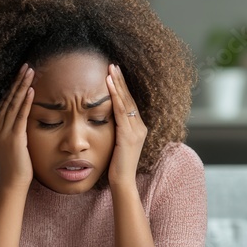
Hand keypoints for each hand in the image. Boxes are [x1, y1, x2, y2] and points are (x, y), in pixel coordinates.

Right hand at [0, 63, 34, 189]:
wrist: (13, 183)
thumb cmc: (18, 167)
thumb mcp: (16, 145)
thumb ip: (18, 132)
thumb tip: (26, 121)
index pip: (5, 103)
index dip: (14, 88)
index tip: (22, 75)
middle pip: (8, 99)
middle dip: (17, 81)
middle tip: (26, 66)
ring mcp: (4, 132)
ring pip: (13, 103)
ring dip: (22, 86)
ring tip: (30, 71)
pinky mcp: (14, 137)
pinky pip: (20, 115)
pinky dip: (25, 101)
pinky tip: (31, 90)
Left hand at [106, 64, 147, 187]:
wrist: (123, 181)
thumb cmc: (116, 167)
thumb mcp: (116, 145)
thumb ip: (115, 132)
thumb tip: (105, 122)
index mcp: (138, 129)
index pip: (130, 104)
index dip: (123, 88)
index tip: (115, 74)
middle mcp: (140, 127)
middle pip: (129, 99)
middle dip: (121, 81)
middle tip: (113, 65)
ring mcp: (136, 131)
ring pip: (126, 101)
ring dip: (118, 84)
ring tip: (111, 69)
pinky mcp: (129, 135)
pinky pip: (120, 110)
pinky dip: (115, 96)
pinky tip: (109, 85)